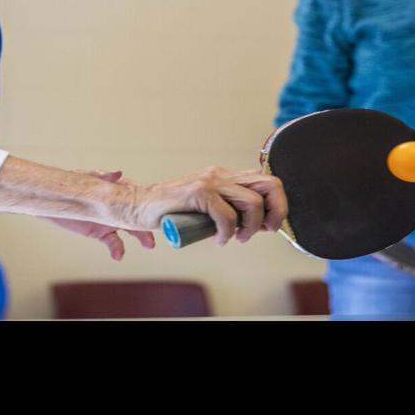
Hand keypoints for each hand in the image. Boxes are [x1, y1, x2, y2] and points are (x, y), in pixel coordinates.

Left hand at [43, 169, 156, 260]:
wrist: (52, 202)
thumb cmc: (71, 184)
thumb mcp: (86, 177)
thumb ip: (102, 176)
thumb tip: (117, 173)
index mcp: (120, 191)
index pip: (140, 196)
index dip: (151, 201)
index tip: (161, 207)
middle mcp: (119, 207)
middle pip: (139, 215)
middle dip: (151, 223)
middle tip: (161, 228)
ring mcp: (112, 220)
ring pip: (132, 230)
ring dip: (141, 237)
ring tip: (149, 244)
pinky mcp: (102, 233)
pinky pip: (114, 242)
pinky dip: (117, 249)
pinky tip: (118, 254)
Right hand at [126, 166, 287, 246]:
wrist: (138, 205)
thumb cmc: (171, 212)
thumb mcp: (207, 209)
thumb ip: (229, 210)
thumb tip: (259, 224)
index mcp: (225, 176)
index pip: (267, 182)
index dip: (277, 205)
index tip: (268, 225)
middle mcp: (221, 174)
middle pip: (270, 184)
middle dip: (276, 211)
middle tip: (263, 230)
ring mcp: (210, 181)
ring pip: (252, 202)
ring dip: (251, 226)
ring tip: (237, 237)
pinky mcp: (198, 193)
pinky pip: (227, 215)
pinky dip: (227, 232)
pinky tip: (218, 239)